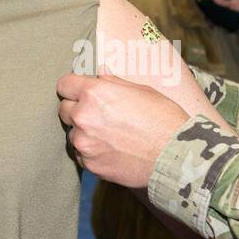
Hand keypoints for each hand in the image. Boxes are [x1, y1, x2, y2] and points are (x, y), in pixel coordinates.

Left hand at [56, 72, 187, 187]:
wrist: (175, 155)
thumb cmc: (163, 119)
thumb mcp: (141, 90)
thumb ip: (113, 83)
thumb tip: (100, 74)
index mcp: (94, 93)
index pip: (64, 85)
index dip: (73, 87)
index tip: (79, 92)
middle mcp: (83, 117)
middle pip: (63, 109)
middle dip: (76, 109)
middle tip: (97, 114)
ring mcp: (84, 143)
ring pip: (72, 134)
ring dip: (84, 133)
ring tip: (108, 135)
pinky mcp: (90, 164)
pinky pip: (81, 155)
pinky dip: (91, 152)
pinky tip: (111, 150)